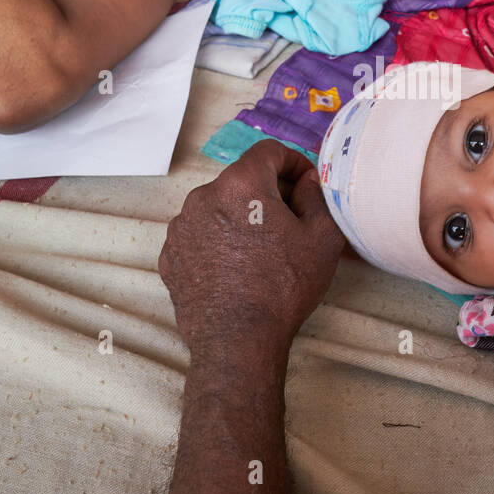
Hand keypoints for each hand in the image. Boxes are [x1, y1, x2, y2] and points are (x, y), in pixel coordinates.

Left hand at [158, 140, 346, 350]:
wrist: (237, 341)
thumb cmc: (284, 287)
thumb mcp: (322, 238)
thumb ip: (317, 197)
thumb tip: (306, 182)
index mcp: (241, 184)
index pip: (269, 151)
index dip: (294, 162)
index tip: (306, 184)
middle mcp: (203, 196)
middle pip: (242, 180)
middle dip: (268, 193)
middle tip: (291, 223)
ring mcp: (181, 227)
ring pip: (219, 208)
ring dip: (241, 218)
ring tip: (262, 252)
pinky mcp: (170, 255)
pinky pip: (200, 235)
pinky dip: (219, 242)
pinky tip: (237, 269)